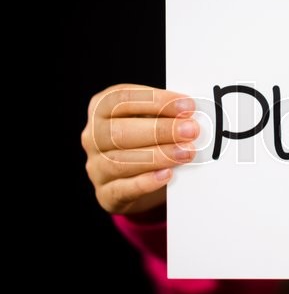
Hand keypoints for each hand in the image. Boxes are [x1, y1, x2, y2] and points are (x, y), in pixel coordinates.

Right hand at [82, 84, 197, 214]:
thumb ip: (166, 114)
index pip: (121, 99)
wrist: (139, 180)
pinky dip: (146, 182)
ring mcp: (96, 167)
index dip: (156, 100)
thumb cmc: (147, 139)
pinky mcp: (106, 194)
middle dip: (160, 130)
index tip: (187, 105)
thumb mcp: (153, 119)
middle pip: (119, 132)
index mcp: (101, 108)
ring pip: (120, 162)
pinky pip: (123, 189)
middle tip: (191, 130)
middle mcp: (92, 137)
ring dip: (158, 156)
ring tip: (186, 152)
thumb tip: (190, 113)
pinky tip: (167, 174)